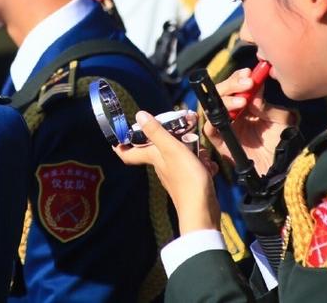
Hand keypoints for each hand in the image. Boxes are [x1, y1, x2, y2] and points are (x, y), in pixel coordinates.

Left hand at [114, 110, 220, 233]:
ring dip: (195, 150)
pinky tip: (208, 166)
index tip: (118, 134)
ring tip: (202, 154)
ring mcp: (176, 173)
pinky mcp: (190, 180)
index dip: (120, 145)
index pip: (128, 153)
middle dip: (174, 137)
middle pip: (161, 147)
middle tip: (186, 128)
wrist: (203, 210)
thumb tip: (139, 116)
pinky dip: (203, 163)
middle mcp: (161, 165)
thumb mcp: (171, 150)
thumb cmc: (187, 180)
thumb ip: (157, 132)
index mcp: (153, 157)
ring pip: (182, 154)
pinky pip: (195, 165)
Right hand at [205, 68, 296, 175]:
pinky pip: (209, 128)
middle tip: (247, 82)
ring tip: (242, 101)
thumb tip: (256, 92)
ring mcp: (225, 127)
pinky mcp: (219, 142)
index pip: (236, 85)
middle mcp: (233, 113)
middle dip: (232, 84)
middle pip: (222, 92)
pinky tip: (231, 116)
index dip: (239, 76)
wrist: (279, 169)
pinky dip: (215, 120)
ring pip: (213, 106)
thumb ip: (269, 106)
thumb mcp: (282, 120)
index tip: (249, 72)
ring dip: (226, 99)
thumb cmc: (281, 143)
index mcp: (246, 105)